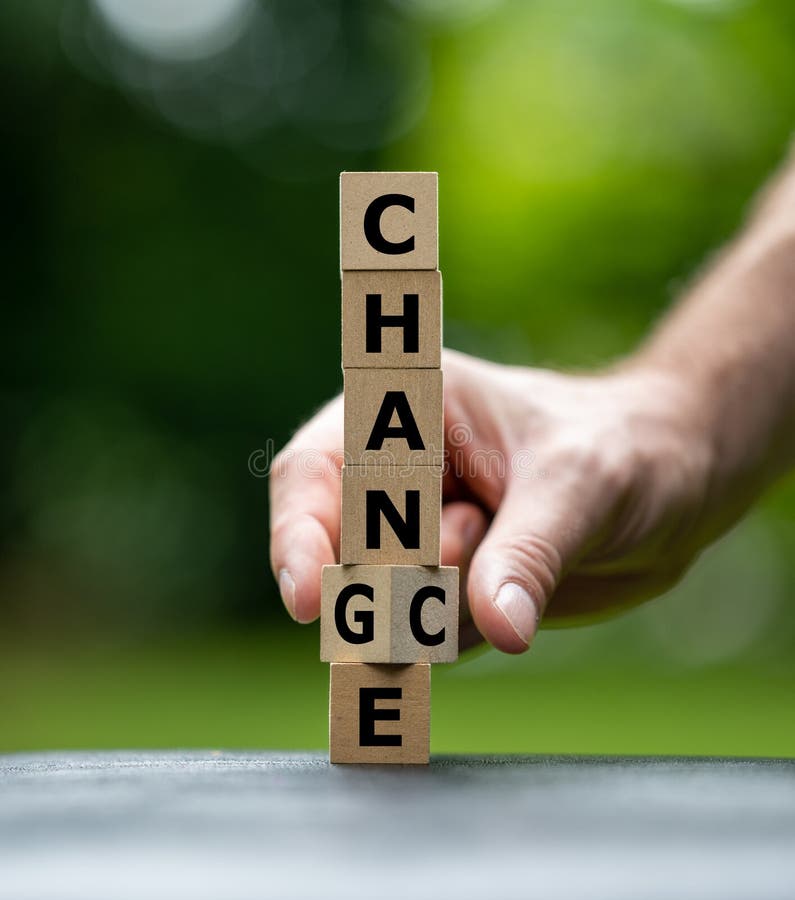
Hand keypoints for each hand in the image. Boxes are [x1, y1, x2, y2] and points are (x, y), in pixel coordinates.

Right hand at [269, 349, 715, 652]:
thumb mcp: (581, 485)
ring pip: (386, 608)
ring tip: (518, 558)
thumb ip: (529, 552)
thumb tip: (498, 629)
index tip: (312, 601)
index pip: (316, 471)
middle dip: (398, 582)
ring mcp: (418, 539)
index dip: (299, 533)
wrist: (672, 487)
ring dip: (446, 611)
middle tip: (476, 557)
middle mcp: (398, 477)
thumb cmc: (627, 448)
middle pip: (343, 553)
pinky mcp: (444, 592)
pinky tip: (515, 601)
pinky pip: (427, 639)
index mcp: (409, 410)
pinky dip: (462, 637)